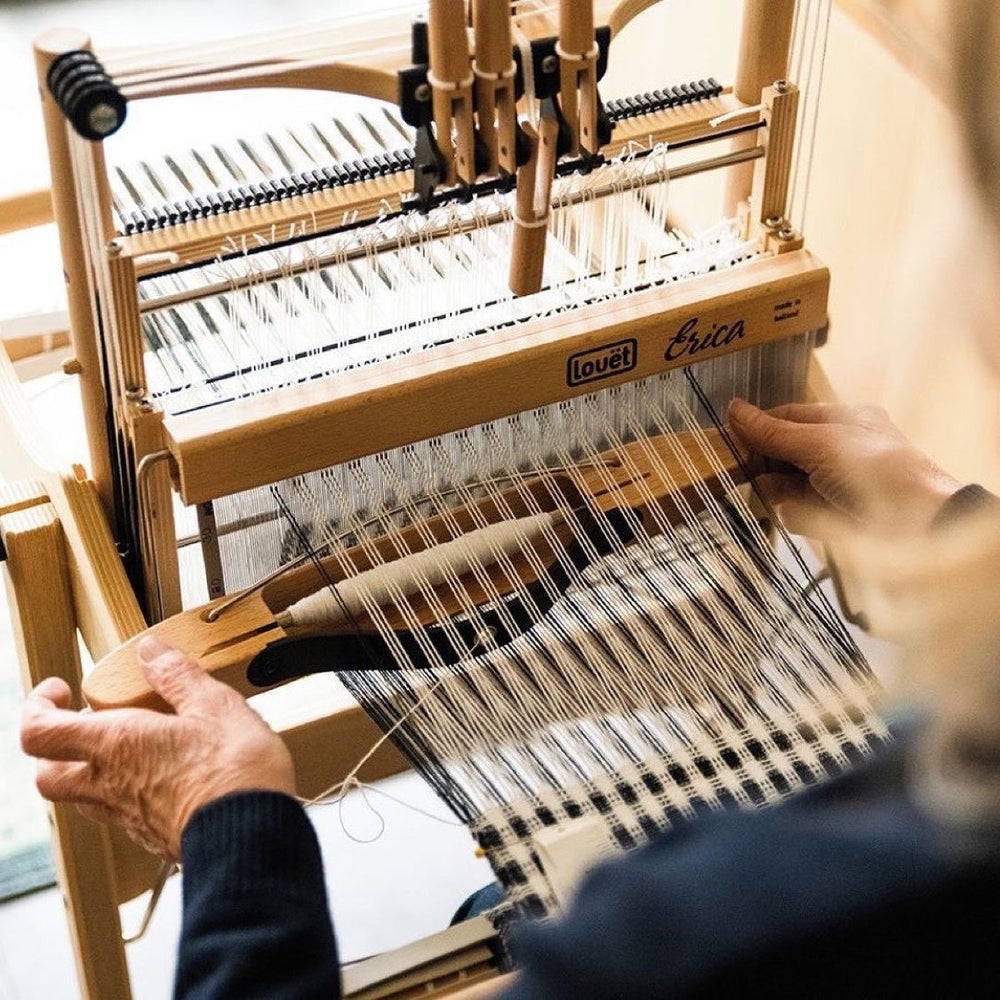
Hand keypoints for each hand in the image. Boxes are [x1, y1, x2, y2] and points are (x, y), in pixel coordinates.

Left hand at [20, 638, 295, 860]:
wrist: (251, 835)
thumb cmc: (232, 769)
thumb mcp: (213, 704)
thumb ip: (177, 676)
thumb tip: (151, 652)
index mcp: (115, 744)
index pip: (39, 732)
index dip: (38, 707)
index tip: (60, 690)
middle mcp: (109, 784)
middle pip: (48, 774)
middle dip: (54, 748)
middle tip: (82, 723)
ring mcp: (129, 816)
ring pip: (82, 797)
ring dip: (88, 772)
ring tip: (124, 749)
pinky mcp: (152, 837)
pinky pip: (120, 815)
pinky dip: (126, 794)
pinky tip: (160, 779)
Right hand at [728, 399, 960, 536]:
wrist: (919, 526)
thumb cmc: (879, 471)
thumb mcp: (820, 444)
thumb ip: (774, 432)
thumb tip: (734, 409)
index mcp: (843, 421)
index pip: (788, 417)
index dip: (758, 427)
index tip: (730, 438)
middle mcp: (838, 450)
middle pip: (782, 452)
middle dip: (766, 463)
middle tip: (748, 472)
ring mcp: (835, 484)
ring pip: (785, 485)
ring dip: (779, 491)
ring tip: (786, 497)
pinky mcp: (832, 516)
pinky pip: (797, 512)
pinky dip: (794, 515)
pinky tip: (806, 516)